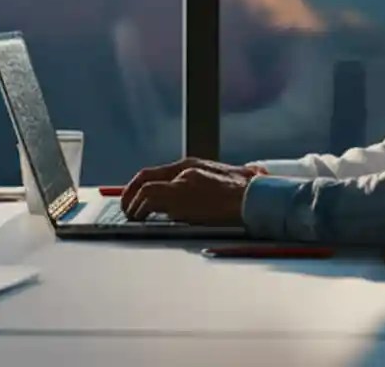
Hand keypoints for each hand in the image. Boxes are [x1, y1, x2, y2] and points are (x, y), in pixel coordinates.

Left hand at [120, 157, 264, 214]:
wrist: (257, 198)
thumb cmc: (252, 192)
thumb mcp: (234, 180)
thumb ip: (224, 181)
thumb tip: (242, 180)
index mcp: (194, 165)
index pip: (159, 172)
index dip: (143, 185)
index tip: (136, 196)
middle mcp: (184, 170)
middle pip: (146, 177)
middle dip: (131, 192)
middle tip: (126, 207)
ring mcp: (180, 183)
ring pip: (144, 188)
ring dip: (133, 204)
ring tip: (131, 216)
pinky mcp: (179, 197)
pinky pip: (148, 199)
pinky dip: (139, 208)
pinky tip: (138, 218)